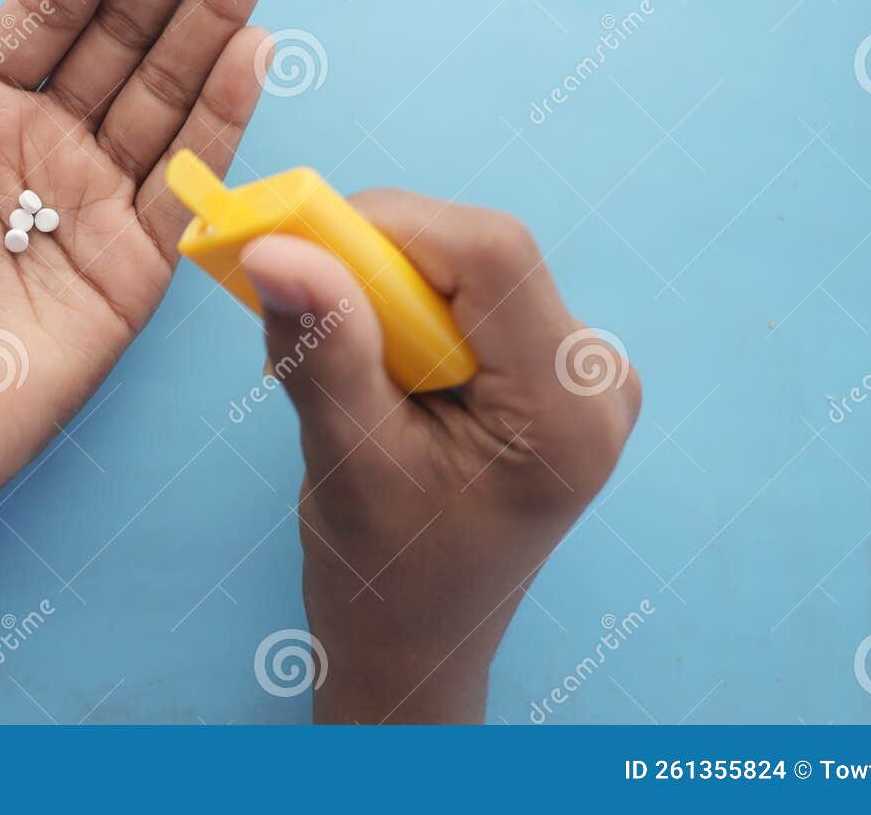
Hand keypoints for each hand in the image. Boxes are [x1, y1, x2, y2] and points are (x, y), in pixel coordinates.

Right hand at [237, 194, 640, 722]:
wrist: (415, 644)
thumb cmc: (385, 578)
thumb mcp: (348, 460)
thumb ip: (325, 348)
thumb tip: (275, 248)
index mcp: (567, 410)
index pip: (493, 255)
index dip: (389, 226)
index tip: (294, 243)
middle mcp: (595, 380)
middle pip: (480, 254)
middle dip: (376, 262)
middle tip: (299, 305)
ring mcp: (580, 374)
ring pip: (468, 266)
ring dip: (383, 287)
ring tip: (334, 356)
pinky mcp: (550, 368)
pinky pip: (471, 293)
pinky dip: (402, 308)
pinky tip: (371, 365)